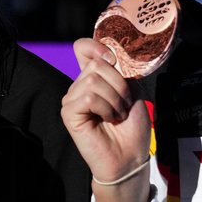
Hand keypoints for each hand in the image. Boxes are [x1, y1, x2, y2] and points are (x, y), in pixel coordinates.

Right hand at [59, 37, 151, 201]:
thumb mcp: (132, 90)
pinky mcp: (68, 113)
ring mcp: (72, 99)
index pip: (82, 48)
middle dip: (119, 84)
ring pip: (94, 80)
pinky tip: (107, 120)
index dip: (95, 46)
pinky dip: (105, 107)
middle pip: (97, 64)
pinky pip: (88, 98)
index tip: (112, 58)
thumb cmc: (132, 126)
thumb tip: (108, 55)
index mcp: (94, 77)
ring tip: (117, 115)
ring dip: (114, 99)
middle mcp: (80, 85)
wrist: (130, 155)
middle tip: (124, 105)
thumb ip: (119, 71)